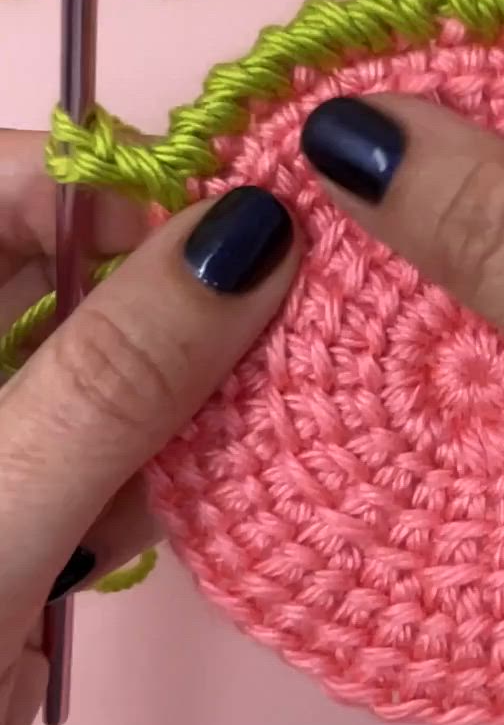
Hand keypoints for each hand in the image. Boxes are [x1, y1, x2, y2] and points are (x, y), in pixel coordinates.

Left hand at [0, 143, 298, 724]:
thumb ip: (114, 375)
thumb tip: (247, 232)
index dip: (90, 188)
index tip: (214, 228)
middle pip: (33, 268)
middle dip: (141, 292)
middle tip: (245, 324)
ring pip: (72, 362)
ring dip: (147, 392)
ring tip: (183, 452)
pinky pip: (80, 453)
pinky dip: (126, 474)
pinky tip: (124, 536)